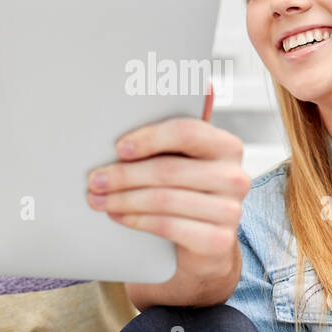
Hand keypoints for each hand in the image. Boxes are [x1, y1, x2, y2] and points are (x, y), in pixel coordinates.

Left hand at [85, 83, 248, 294]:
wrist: (202, 249)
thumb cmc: (185, 193)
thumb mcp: (183, 160)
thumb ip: (181, 129)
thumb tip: (202, 83)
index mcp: (227, 146)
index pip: (188, 131)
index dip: (149, 138)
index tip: (118, 147)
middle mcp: (237, 176)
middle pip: (169, 169)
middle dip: (124, 175)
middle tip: (94, 179)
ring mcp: (232, 211)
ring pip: (164, 199)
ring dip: (123, 199)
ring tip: (97, 199)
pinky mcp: (220, 241)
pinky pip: (169, 226)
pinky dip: (136, 220)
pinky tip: (118, 216)